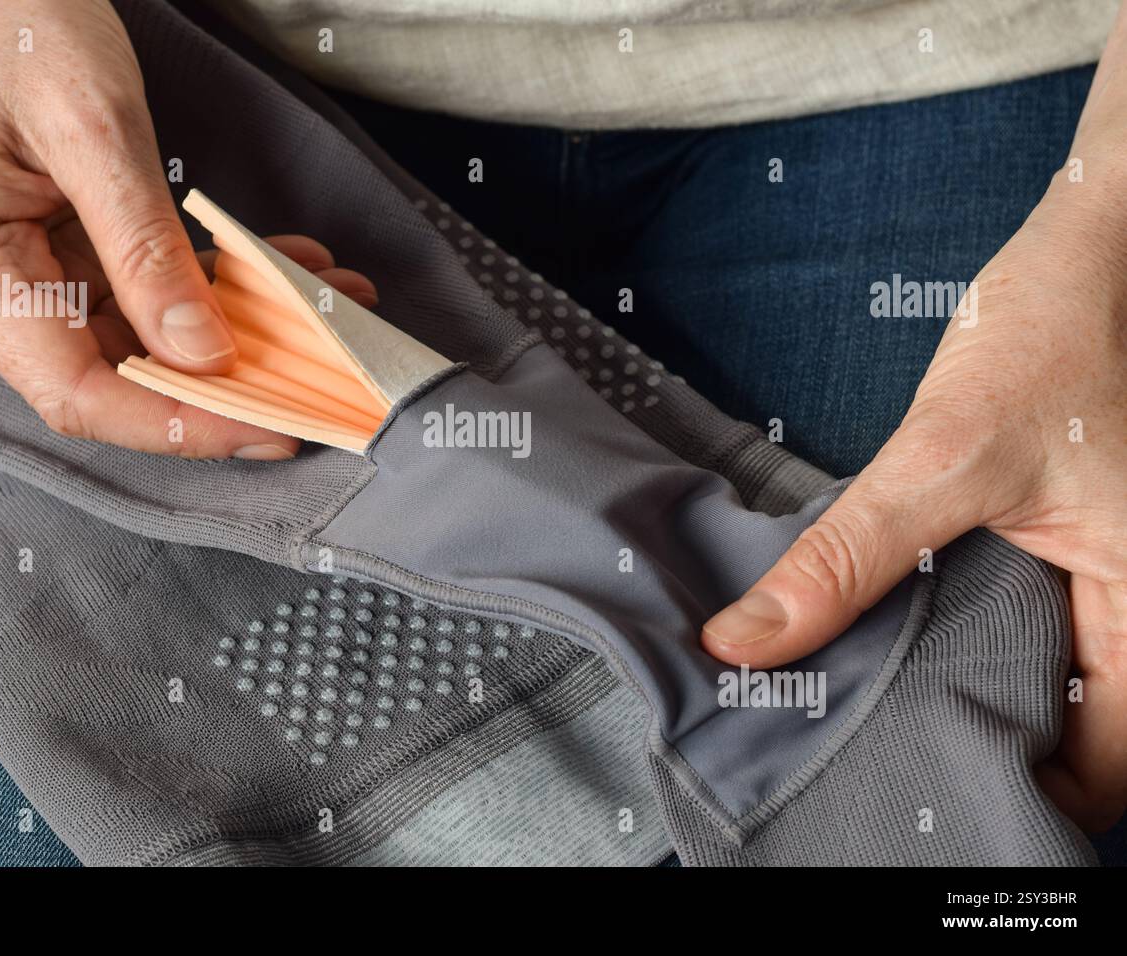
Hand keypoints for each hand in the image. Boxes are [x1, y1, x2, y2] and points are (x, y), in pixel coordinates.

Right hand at [0, 0, 376, 457]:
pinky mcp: (58, 265)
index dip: (179, 422)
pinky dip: (215, 293)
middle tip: (317, 384)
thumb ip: (146, 250)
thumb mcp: (94, 131)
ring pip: (143, 347)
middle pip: (116, 381)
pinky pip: (144, 302)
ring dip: (237, 335)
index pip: (80, 394)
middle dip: (227, 384)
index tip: (269, 426)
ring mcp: (21, 285)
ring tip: (322, 306)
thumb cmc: (13, 26)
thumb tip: (203, 353)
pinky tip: (282, 274)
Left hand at [700, 164, 1126, 830]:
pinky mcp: (1076, 551)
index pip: (1105, 764)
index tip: (915, 774)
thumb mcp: (945, 456)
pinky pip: (1029, 623)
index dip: (1019, 784)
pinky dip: (968, 638)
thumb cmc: (1055, 338)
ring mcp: (1112, 581)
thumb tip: (744, 642)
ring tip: (875, 699)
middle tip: (875, 746)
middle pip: (1074, 732)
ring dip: (972, 691)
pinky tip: (901, 635)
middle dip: (984, 742)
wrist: (1091, 256)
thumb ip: (847, 557)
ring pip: (1048, 680)